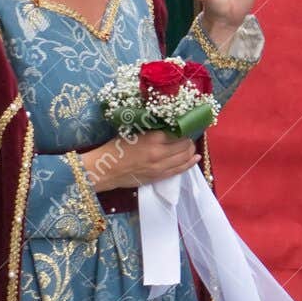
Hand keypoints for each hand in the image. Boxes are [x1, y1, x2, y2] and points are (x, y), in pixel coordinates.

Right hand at [80, 130, 197, 191]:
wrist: (106, 169)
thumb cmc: (117, 148)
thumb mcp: (134, 132)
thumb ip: (152, 129)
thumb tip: (168, 123)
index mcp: (153, 138)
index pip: (178, 132)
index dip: (184, 128)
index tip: (186, 125)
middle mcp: (160, 153)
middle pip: (184, 145)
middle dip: (189, 140)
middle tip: (189, 135)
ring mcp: (161, 167)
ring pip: (184, 158)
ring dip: (191, 151)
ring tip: (191, 145)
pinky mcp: (159, 177)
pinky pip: (179, 170)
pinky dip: (189, 163)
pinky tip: (195, 158)